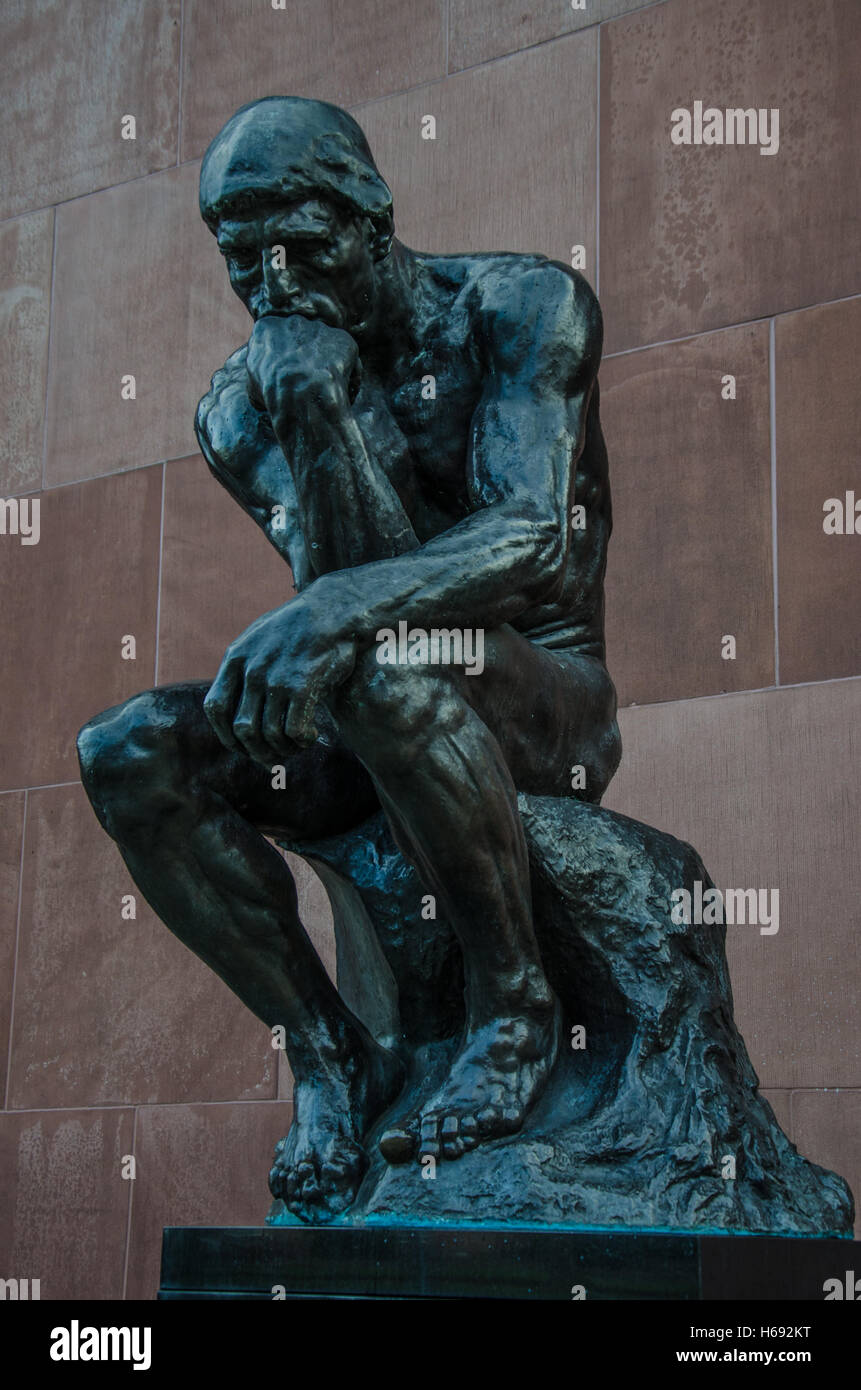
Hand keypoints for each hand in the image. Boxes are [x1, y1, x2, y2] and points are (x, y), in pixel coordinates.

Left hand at [204, 594, 356, 763]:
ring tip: (296, 746)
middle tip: (273, 757)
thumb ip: (244, 667)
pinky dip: (301, 742)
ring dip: (283, 749)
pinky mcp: (302, 687)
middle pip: (242, 730)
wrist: (335, 608)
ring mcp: (276, 679)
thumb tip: (237, 702)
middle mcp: (252, 670)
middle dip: (257, 751)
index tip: (242, 745)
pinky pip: (294, 731)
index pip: (215, 709)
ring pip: (269, 735)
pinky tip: (311, 736)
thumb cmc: (301, 627)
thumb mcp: (259, 638)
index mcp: (236, 658)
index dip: (226, 735)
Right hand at [245, 314, 360, 429]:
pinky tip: (341, 397)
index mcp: (267, 327)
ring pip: (327, 353)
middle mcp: (294, 321)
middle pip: (303, 344)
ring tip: (325, 396)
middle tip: (308, 388)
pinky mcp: (345, 341)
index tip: (286, 382)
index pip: (276, 343)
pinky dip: (348, 381)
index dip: (283, 365)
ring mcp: (321, 329)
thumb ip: (260, 374)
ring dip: (327, 372)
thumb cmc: (272, 394)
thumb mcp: (253, 385)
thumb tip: (262, 383)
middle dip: (307, 363)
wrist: (300, 396)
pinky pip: (348, 364)